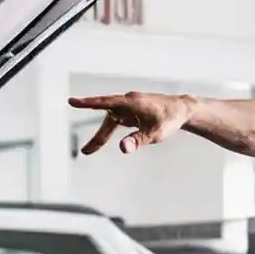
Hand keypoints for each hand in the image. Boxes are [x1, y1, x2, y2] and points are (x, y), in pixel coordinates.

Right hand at [68, 92, 190, 154]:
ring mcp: (129, 107)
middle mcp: (128, 102)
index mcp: (131, 103)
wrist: (183, 110)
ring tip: (88, 151)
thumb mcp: (155, 133)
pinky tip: (101, 142)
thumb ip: (138, 140)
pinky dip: (108, 132)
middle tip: (84, 150)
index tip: (72, 102)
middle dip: (96, 135)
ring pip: (110, 123)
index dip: (88, 103)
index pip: (105, 103)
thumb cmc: (170, 119)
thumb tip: (123, 149)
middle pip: (107, 119)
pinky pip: (116, 123)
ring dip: (101, 136)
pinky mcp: (132, 112)